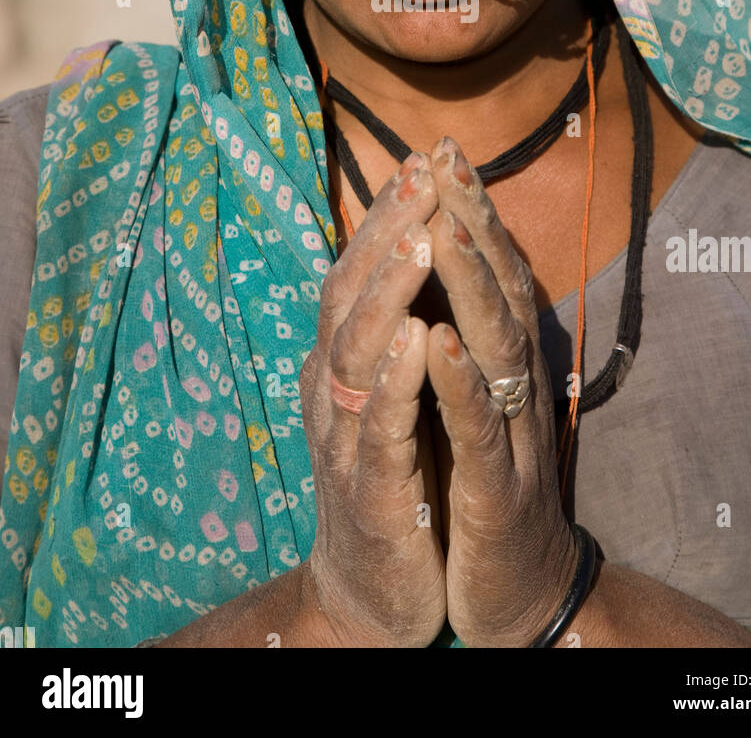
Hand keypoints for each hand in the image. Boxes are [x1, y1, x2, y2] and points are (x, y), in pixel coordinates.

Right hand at [301, 151, 445, 646]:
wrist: (378, 593)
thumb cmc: (396, 480)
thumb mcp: (393, 396)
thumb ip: (396, 330)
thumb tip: (418, 249)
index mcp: (341, 364)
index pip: (356, 273)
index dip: (384, 217)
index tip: (419, 158)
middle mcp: (331, 390)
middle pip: (347, 295)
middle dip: (385, 231)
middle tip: (418, 172)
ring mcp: (344, 440)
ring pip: (355, 352)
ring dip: (387, 292)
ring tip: (419, 239)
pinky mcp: (369, 493)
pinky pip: (378, 428)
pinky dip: (393, 380)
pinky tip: (414, 341)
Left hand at [424, 136, 578, 647]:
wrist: (515, 593)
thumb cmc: (483, 481)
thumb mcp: (475, 399)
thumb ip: (468, 334)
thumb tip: (449, 261)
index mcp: (505, 362)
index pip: (489, 270)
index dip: (468, 210)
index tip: (441, 149)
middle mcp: (517, 383)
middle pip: (498, 288)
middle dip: (471, 220)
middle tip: (447, 159)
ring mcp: (513, 433)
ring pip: (493, 344)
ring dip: (467, 282)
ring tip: (442, 227)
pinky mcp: (497, 488)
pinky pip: (477, 426)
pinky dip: (457, 381)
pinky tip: (436, 342)